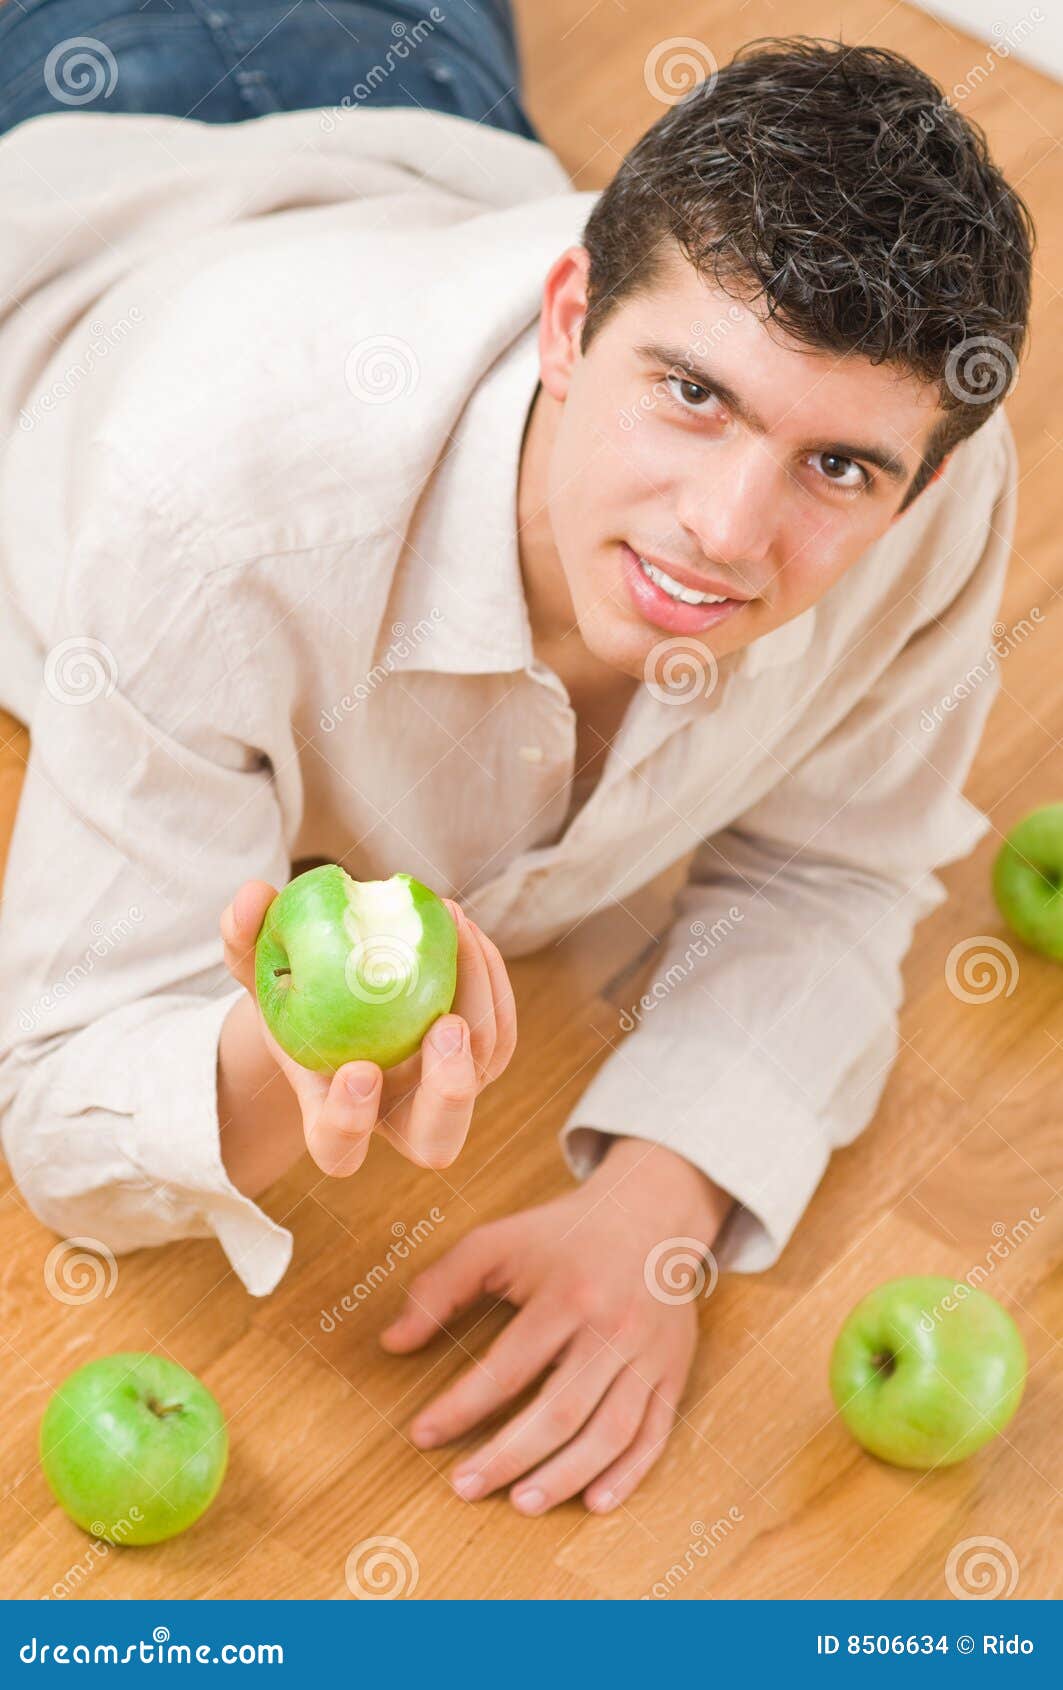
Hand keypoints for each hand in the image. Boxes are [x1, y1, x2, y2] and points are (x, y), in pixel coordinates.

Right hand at [220, 878, 515, 1177]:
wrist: (341, 989)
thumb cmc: (293, 988)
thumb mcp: (258, 964)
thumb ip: (245, 940)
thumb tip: (248, 900)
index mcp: (333, 1117)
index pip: (339, 1149)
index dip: (350, 1122)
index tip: (356, 1068)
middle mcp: (398, 1117)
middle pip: (437, 1143)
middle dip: (448, 1092)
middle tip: (444, 1025)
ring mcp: (445, 1091)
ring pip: (482, 1070)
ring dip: (478, 1002)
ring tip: (452, 930)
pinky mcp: (480, 1056)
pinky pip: (500, 1032)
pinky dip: (490, 981)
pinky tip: (466, 932)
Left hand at [381, 1139, 733, 1513]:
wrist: (648, 1216)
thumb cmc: (560, 1235)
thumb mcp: (495, 1243)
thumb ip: (440, 1288)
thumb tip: (392, 1342)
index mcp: (566, 1294)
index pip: (507, 1368)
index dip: (460, 1407)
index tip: (421, 1435)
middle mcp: (612, 1328)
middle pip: (560, 1411)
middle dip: (508, 1457)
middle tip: (464, 1487)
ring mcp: (648, 1354)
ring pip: (610, 1433)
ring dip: (565, 1477)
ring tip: (520, 1503)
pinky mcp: (673, 1371)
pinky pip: (654, 1434)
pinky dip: (627, 1475)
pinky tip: (593, 1501)